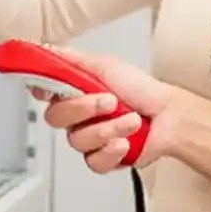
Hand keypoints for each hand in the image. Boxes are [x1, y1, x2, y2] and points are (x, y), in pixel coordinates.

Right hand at [37, 47, 178, 172]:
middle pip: (56, 117)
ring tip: (130, 120)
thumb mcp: (106, 65)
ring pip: (77, 140)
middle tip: (110, 101)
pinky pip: (93, 160)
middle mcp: (79, 115)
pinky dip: (112, 150)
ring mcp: (89, 138)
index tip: (47, 89)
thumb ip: (71, 60)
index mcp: (77, 91)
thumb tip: (46, 50)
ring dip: (108, 128)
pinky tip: (125, 142)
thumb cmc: (143, 90)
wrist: (168, 118)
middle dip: (85, 108)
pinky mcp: (101, 159)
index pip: (45, 92)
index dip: (42, 91)